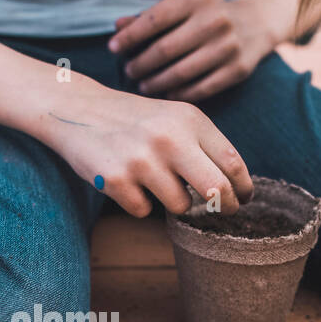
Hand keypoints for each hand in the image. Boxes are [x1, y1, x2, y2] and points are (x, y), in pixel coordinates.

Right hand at [38, 81, 252, 217]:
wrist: (78, 109)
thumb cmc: (136, 121)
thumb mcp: (174, 119)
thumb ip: (204, 145)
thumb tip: (235, 189)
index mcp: (189, 119)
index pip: (232, 162)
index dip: (242, 188)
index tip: (243, 199)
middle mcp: (169, 137)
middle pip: (216, 190)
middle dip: (225, 207)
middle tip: (224, 212)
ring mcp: (141, 159)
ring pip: (180, 206)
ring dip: (173, 202)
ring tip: (154, 181)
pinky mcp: (116, 179)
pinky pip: (143, 211)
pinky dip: (138, 202)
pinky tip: (126, 180)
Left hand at [108, 0, 282, 101]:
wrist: (258, 22)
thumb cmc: (208, 15)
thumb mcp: (184, 6)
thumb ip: (151, 16)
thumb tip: (117, 27)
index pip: (155, 18)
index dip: (130, 36)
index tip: (113, 48)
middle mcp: (215, 20)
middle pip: (165, 49)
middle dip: (141, 64)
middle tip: (129, 72)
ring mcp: (229, 46)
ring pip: (181, 73)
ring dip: (156, 83)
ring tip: (144, 86)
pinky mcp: (238, 70)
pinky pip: (201, 89)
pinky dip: (180, 94)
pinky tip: (167, 95)